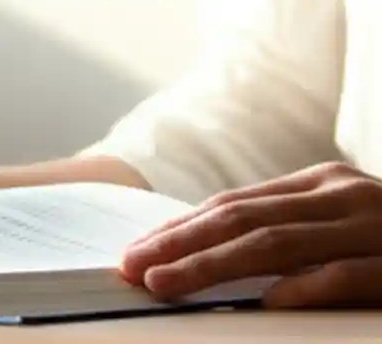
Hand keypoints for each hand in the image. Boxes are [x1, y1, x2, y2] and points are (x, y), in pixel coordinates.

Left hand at [120, 162, 381, 308]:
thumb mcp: (343, 225)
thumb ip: (290, 233)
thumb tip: (207, 255)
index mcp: (323, 185)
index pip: (235, 206)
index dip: (180, 229)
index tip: (134, 253)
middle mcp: (344, 196)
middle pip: (242, 220)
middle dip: (179, 244)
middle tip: (131, 268)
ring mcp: (377, 228)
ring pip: (278, 243)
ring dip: (214, 265)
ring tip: (166, 284)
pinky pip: (347, 275)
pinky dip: (303, 288)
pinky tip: (264, 302)